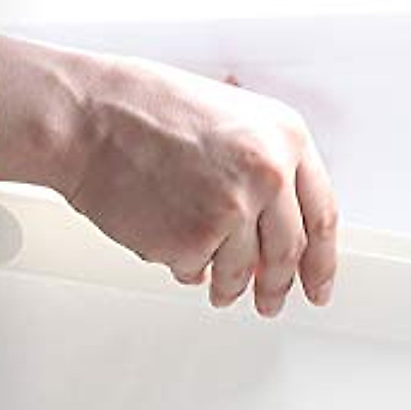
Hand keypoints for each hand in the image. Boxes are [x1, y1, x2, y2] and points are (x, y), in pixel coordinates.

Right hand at [0, 33, 337, 315]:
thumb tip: (277, 224)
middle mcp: (268, 174)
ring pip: (243, 272)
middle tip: (270, 300)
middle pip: (288, 254)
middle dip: (277, 286)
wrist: (87, 117)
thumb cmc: (144, 109)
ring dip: (229, 285)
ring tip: (212, 280)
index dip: (323, 260)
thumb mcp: (230, 117)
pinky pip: (197, 272)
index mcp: (285, 137)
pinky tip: (168, 240)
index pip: (323, 216)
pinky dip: (186, 267)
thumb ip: (264, 167)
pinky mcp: (195, 241)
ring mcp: (233, 209)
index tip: (318, 284)